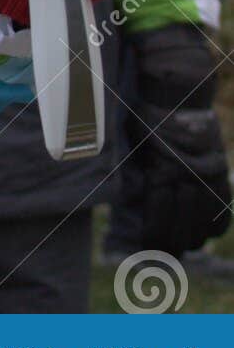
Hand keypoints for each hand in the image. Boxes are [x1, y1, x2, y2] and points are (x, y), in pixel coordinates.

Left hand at [124, 25, 231, 253]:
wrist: (177, 91)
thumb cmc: (144, 115)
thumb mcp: (130, 144)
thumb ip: (133, 177)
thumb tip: (125, 208)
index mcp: (160, 172)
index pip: (157, 222)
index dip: (151, 240)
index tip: (145, 248)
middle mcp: (186, 178)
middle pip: (183, 229)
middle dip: (171, 245)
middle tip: (162, 255)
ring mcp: (206, 177)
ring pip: (204, 225)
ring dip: (192, 238)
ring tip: (181, 244)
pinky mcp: (220, 173)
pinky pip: (222, 212)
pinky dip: (213, 225)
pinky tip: (204, 231)